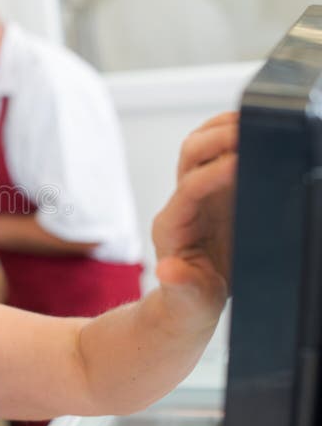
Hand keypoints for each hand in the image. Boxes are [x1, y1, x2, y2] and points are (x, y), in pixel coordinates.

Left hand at [152, 112, 237, 331]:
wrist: (187, 305)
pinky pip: (217, 154)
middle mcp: (182, 202)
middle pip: (190, 154)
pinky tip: (256, 132)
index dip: (214, 171)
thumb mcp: (188, 301)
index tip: (241, 162)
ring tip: (255, 120)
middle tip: (250, 131)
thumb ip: (181, 285)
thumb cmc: (188, 303)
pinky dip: (233, 137)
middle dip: (217, 138)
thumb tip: (168, 271)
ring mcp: (196, 194)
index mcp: (174, 224)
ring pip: (201, 146)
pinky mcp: (213, 193)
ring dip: (223, 129)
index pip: (191, 186)